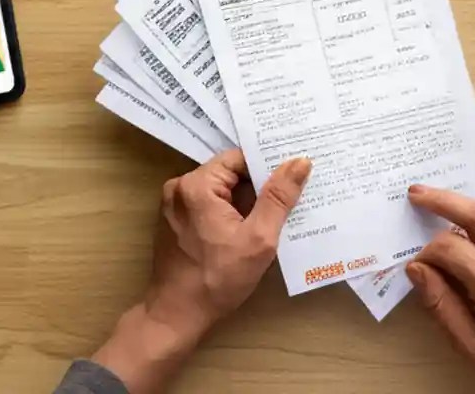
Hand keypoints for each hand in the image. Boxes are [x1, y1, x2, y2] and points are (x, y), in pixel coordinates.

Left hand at [93, 149, 311, 393]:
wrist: (177, 316)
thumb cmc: (218, 279)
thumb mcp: (258, 239)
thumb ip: (279, 197)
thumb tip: (300, 162)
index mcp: (196, 185)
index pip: (239, 158)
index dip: (268, 165)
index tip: (295, 174)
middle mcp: (179, 187)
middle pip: (229, 172)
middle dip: (259, 184)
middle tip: (293, 192)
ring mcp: (174, 204)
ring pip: (221, 190)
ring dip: (246, 199)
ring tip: (277, 210)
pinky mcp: (175, 220)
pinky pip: (209, 204)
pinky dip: (230, 211)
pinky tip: (252, 226)